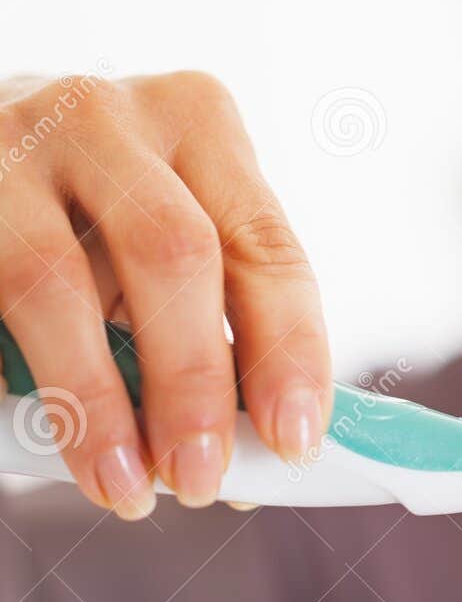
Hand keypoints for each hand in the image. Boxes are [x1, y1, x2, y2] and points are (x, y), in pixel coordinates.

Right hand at [0, 72, 330, 517]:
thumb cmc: (88, 213)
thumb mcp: (163, 238)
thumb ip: (212, 320)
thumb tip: (260, 453)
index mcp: (199, 120)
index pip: (266, 246)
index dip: (289, 350)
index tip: (294, 439)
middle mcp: (108, 116)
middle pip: (175, 254)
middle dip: (193, 383)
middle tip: (201, 479)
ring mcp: (11, 141)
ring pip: (55, 280)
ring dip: (95, 400)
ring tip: (121, 485)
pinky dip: (13, 383)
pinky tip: (31, 434)